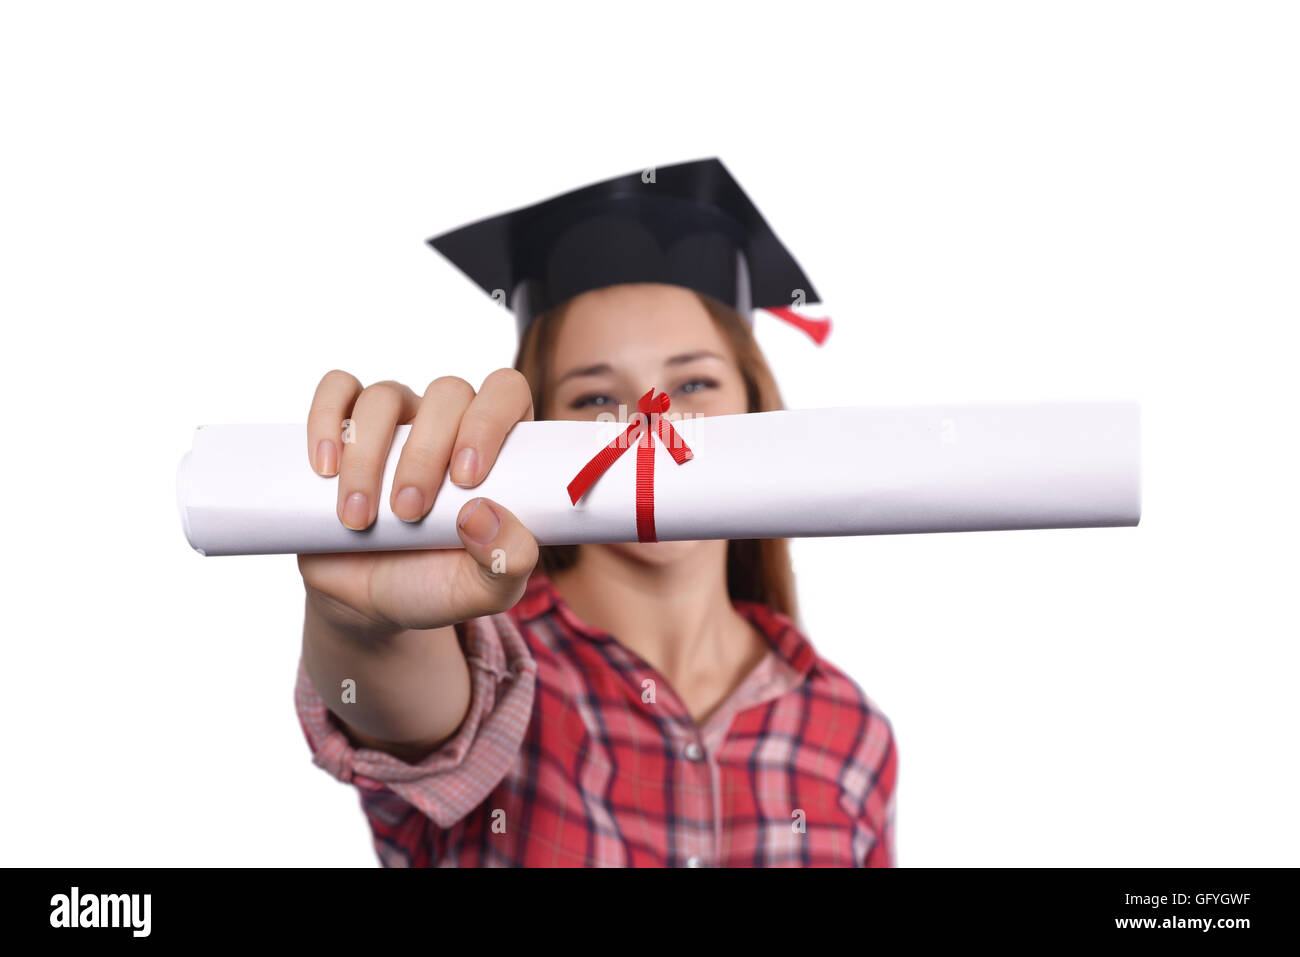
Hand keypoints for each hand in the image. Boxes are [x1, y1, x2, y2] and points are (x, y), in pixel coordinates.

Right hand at [296, 369, 538, 632]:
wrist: (370, 601)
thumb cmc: (439, 584)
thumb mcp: (488, 590)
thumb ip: (509, 561)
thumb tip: (484, 513)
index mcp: (499, 446)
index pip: (505, 393)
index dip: (488, 421)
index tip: (465, 479)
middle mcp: (451, 422)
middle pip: (446, 392)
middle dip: (425, 453)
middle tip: (409, 511)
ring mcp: (396, 420)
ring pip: (384, 396)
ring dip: (368, 455)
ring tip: (358, 517)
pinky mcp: (345, 428)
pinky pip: (336, 390)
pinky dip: (326, 420)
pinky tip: (325, 468)